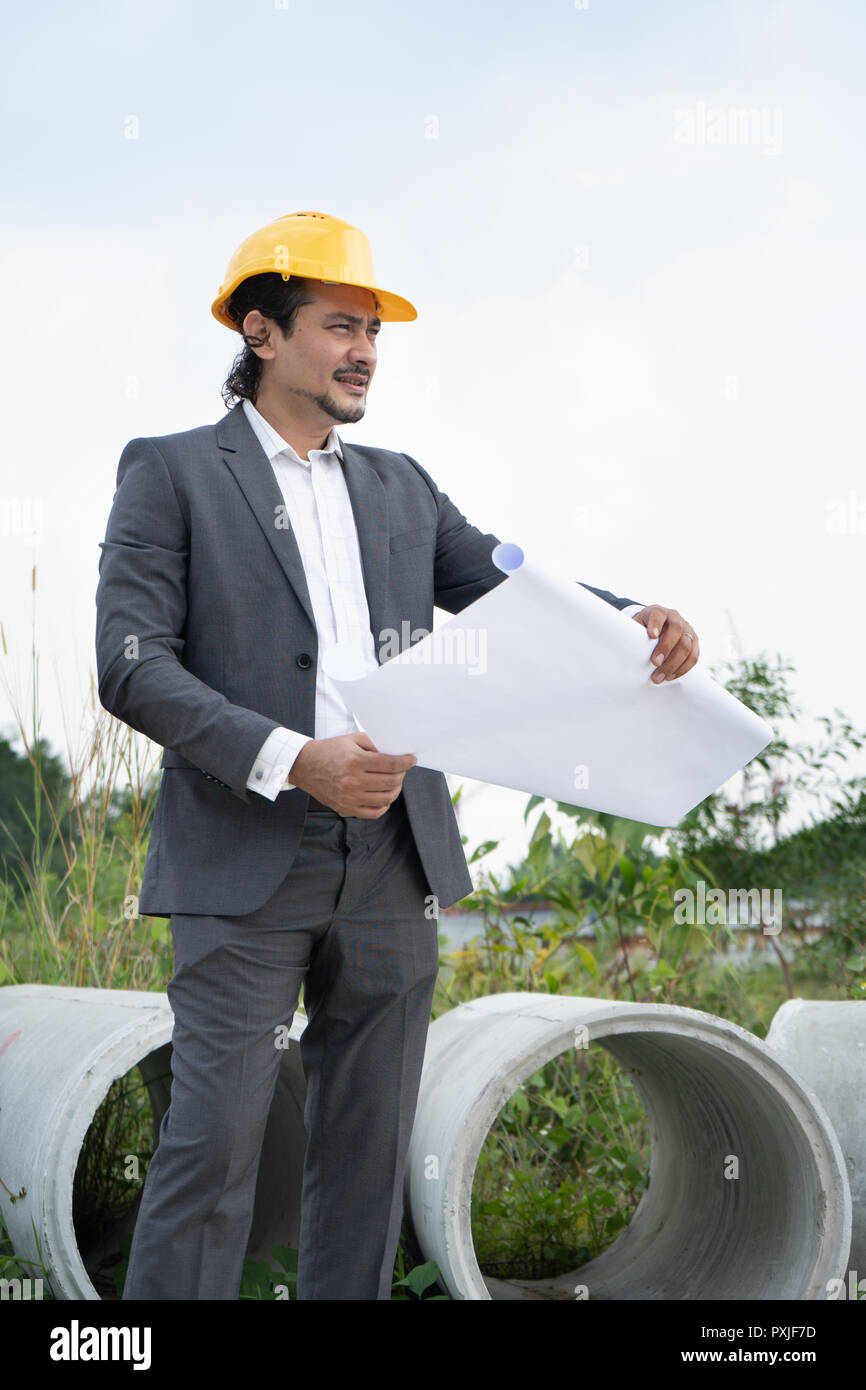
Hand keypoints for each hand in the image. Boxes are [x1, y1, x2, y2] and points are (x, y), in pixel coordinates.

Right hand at [288, 732, 417, 817]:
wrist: (304, 766)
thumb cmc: (329, 751)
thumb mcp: (351, 739)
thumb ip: (374, 744)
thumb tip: (395, 752)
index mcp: (355, 761)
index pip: (391, 764)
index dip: (406, 762)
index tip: (411, 759)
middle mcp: (353, 781)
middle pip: (391, 782)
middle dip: (402, 774)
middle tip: (401, 769)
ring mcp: (350, 797)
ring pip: (386, 799)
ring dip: (395, 789)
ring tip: (393, 782)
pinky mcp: (346, 808)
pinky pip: (374, 813)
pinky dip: (384, 805)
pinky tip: (383, 796)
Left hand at [631, 606, 698, 682]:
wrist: (656, 628)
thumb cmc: (642, 630)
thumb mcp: (636, 628)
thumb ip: (634, 635)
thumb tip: (628, 651)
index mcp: (659, 612)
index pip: (658, 615)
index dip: (656, 624)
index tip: (652, 636)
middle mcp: (675, 618)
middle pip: (676, 630)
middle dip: (666, 648)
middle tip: (654, 663)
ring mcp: (687, 629)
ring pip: (686, 645)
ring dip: (673, 663)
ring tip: (659, 677)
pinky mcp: (694, 642)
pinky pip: (693, 656)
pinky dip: (682, 668)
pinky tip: (670, 676)